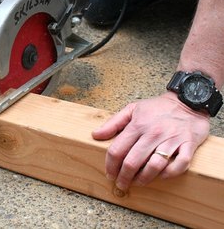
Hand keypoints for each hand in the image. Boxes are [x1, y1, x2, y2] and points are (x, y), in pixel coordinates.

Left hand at [92, 92, 209, 190]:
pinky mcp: (188, 145)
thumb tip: (95, 135)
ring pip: (154, 166)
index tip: (109, 174)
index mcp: (137, 125)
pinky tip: (161, 176)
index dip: (110, 166)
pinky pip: (179, 165)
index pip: (117, 150)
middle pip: (132, 162)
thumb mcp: (132, 109)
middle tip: (121, 184)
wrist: (188, 101)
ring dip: (144, 179)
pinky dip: (169, 174)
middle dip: (124, 177)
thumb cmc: (158, 107)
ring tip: (138, 183)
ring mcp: (171, 139)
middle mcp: (153, 133)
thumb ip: (113, 123)